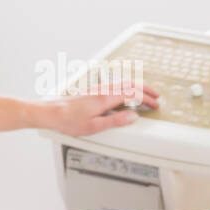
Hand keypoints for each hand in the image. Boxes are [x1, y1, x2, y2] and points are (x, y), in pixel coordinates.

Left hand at [43, 80, 159, 136]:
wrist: (51, 112)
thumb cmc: (68, 120)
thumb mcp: (94, 126)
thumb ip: (115, 121)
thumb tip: (133, 117)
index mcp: (106, 98)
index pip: (133, 94)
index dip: (147, 99)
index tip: (155, 104)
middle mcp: (103, 90)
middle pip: (131, 84)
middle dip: (146, 89)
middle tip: (157, 96)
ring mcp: (98, 89)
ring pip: (124, 82)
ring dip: (138, 87)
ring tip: (146, 93)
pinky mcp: (94, 90)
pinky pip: (116, 84)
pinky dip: (128, 87)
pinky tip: (127, 92)